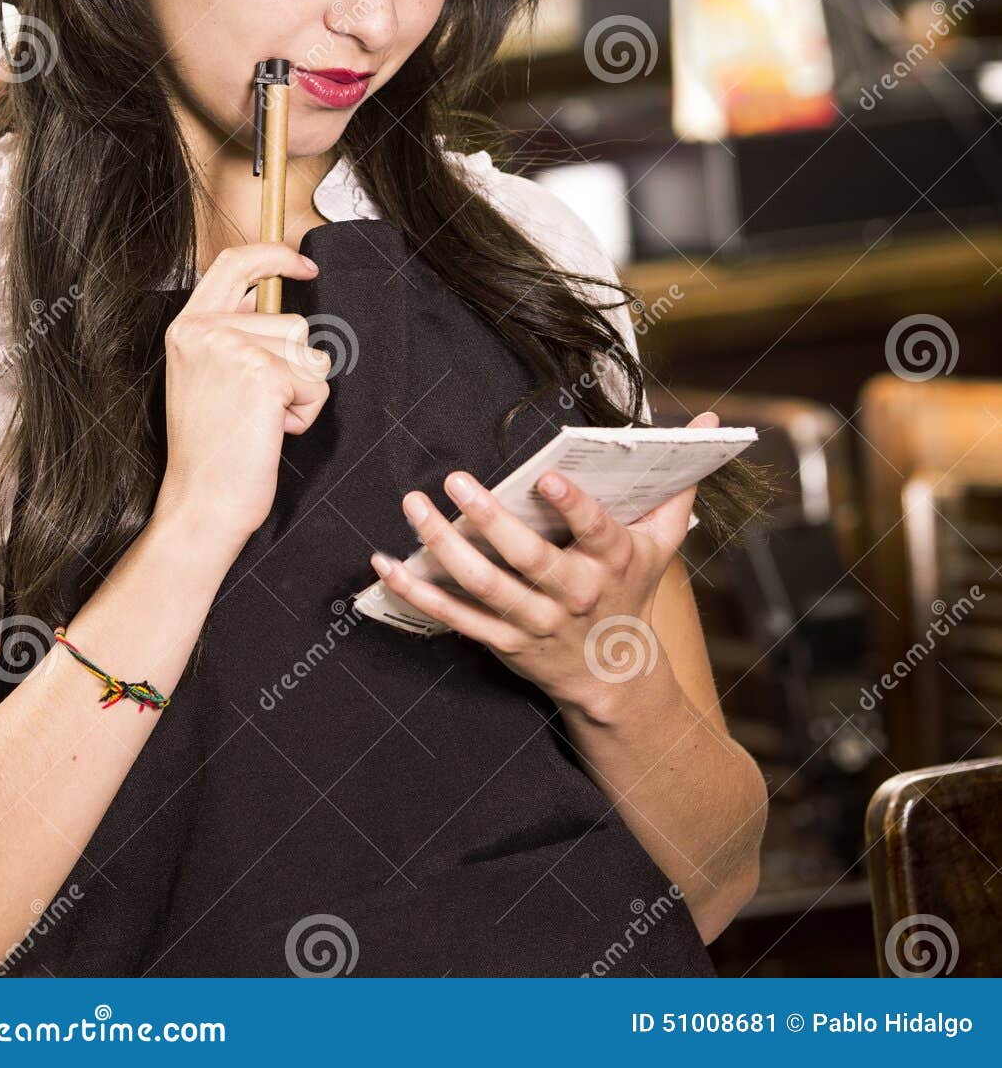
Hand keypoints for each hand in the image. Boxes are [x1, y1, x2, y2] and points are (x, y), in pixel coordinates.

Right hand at [155, 242, 331, 559]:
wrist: (202, 503)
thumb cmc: (210, 452)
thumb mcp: (205, 377)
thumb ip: (229, 332)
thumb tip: (258, 292)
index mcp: (187, 327)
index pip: (234, 264)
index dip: (274, 256)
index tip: (305, 265)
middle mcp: (205, 331)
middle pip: (291, 321)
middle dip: (292, 369)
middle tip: (254, 409)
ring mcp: (234, 349)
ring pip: (309, 352)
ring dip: (300, 392)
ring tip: (261, 420)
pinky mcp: (264, 374)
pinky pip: (315, 383)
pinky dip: (305, 413)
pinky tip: (272, 432)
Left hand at [369, 412, 719, 718]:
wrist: (616, 676)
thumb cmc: (632, 591)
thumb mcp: (663, 540)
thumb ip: (678, 482)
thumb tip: (713, 423)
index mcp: (612, 560)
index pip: (596, 531)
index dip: (575, 507)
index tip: (551, 479)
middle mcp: (574, 594)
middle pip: (529, 560)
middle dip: (491, 521)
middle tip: (456, 481)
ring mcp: (536, 623)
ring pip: (485, 587)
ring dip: (444, 548)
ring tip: (414, 507)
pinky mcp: (505, 643)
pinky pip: (456, 619)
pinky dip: (419, 593)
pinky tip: (387, 565)